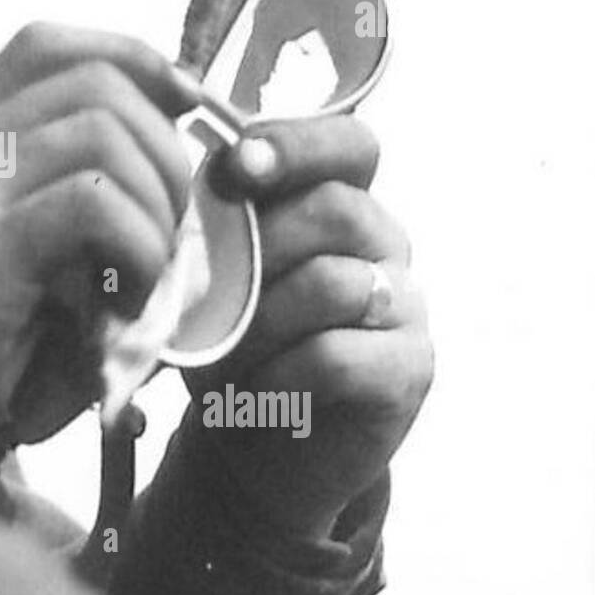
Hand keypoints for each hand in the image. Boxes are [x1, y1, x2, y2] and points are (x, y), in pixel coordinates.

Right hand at [0, 23, 196, 483]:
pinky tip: (128, 299)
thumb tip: (145, 202)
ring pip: (104, 133)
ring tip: (148, 274)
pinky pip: (93, 204)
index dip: (132, 58)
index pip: (46, 45)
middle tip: (172, 226)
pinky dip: (140, 247)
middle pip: (95, 82)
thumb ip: (29, 210)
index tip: (182, 106)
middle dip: (166, 147)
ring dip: (158, 204)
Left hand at [182, 116, 433, 539]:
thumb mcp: (206, 276)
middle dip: (259, 249)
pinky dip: (280, 373)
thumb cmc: (226, 344)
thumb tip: (184, 183)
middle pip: (337, 209)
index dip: (295, 145)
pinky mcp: (409, 369)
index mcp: (339, 201)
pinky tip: (257, 390)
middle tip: (210, 292)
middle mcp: (385, 244)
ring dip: (260, 322)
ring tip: (224, 355)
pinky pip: (338, 354)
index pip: (349, 144)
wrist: (251, 450)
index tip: (234, 167)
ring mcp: (406, 305)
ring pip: (334, 284)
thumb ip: (208, 226)